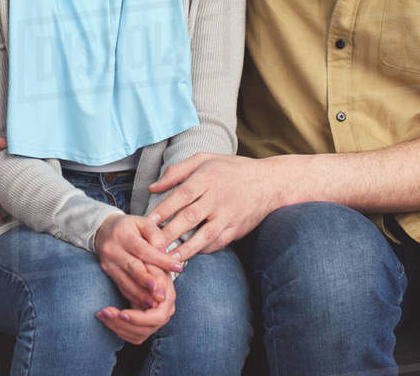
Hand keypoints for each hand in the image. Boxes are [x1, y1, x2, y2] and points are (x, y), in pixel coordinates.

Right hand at [94, 214, 182, 307]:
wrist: (103, 230)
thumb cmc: (128, 226)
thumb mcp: (143, 222)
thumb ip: (155, 235)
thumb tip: (164, 252)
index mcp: (123, 235)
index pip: (144, 250)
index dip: (161, 260)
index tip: (177, 267)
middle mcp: (113, 250)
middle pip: (133, 268)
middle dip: (148, 283)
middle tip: (163, 295)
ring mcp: (109, 263)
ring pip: (126, 281)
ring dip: (141, 295)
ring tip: (155, 304)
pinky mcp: (108, 273)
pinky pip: (121, 287)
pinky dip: (133, 296)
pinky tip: (144, 304)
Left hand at [95, 271, 175, 343]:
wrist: (147, 264)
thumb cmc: (148, 259)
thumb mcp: (151, 263)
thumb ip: (154, 276)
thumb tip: (158, 294)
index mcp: (168, 300)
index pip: (156, 317)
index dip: (139, 318)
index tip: (121, 313)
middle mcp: (164, 313)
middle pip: (145, 330)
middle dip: (123, 324)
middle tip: (105, 312)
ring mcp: (154, 321)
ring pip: (136, 335)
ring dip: (116, 326)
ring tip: (101, 314)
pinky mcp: (144, 325)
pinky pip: (131, 335)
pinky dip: (117, 329)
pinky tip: (105, 319)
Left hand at [148, 153, 277, 258]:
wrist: (269, 182)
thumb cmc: (231, 169)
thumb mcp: (204, 159)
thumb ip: (177, 171)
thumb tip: (152, 187)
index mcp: (208, 177)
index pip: (183, 194)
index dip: (165, 208)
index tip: (150, 220)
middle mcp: (218, 197)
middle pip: (190, 217)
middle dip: (170, 232)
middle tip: (153, 245)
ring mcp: (229, 214)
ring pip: (205, 235)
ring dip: (186, 248)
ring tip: (169, 259)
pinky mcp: (238, 228)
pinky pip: (219, 242)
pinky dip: (204, 250)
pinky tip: (190, 255)